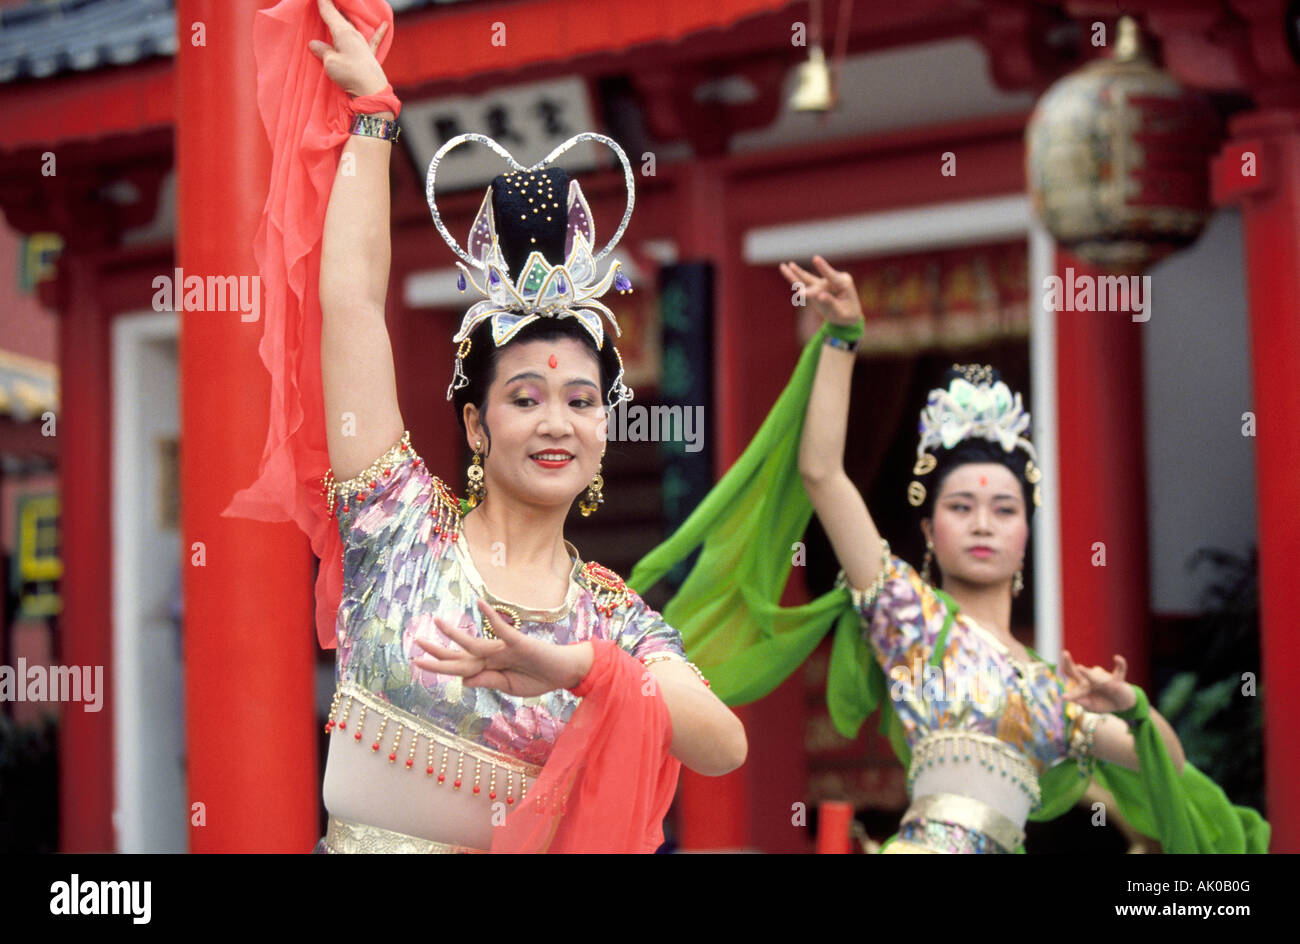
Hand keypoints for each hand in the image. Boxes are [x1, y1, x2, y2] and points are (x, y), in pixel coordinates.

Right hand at [308, 0, 389, 96]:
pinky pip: (375, 39)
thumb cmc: (350, 74)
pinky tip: (385, 24)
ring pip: (353, 24)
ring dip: (347, 16)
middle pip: (341, 16)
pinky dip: (379, 31)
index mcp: (343, 32)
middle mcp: (354, 34)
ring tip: (343, 7)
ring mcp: (363, 43)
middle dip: (332, 7)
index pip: (330, 12)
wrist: (372, 90)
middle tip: (326, 2)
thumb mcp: (331, 63)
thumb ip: (323, 51)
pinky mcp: (369, 54)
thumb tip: (314, 44)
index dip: (323, 3)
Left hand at [412, 598, 594, 697]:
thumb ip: (488, 682)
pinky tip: (480, 604)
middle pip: (460, 654)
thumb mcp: (510, 687)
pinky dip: (491, 617)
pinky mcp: (518, 642)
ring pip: (474, 643)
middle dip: (438, 651)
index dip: (439, 664)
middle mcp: (492, 655)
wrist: (564, 672)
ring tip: (437, 622)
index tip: (417, 661)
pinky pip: (502, 628)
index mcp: (489, 668)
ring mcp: (504, 647)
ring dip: (455, 634)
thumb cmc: (538, 678)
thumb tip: (462, 679)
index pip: (459, 666)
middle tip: (417, 643)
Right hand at [779, 255, 862, 325]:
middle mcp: (832, 280)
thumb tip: (819, 296)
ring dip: (795, 273)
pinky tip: (786, 270)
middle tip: (799, 292)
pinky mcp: (817, 287)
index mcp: (844, 283)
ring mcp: (823, 283)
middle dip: (805, 282)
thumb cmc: (847, 314)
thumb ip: (831, 303)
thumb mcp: (841, 312)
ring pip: (807, 279)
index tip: (815, 258)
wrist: (849, 316)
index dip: (823, 268)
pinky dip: (794, 278)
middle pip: (815, 280)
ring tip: (784, 266)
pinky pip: (804, 284)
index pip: (831, 276)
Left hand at [1060, 650, 1137, 713]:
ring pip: (1094, 676)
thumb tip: (1074, 700)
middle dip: (1070, 663)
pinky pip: (1120, 670)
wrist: (1121, 704)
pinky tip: (1117, 658)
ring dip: (1087, 674)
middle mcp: (1091, 679)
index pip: (1071, 677)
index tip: (1057, 677)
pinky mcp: (1118, 682)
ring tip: (1079, 669)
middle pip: (1077, 671)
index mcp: (1082, 684)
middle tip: (1065, 653)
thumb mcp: (1091, 706)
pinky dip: (1120, 665)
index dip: (1063, 678)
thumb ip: (1084, 703)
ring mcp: (1104, 679)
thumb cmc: (1102, 703)